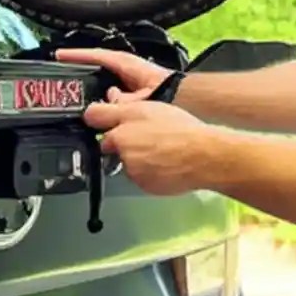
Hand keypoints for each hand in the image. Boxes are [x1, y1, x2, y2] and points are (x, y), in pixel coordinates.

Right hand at [54, 47, 171, 102]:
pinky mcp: (128, 88)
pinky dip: (102, 98)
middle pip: (94, 66)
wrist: (185, 97)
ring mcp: (125, 77)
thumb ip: (124, 100)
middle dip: (77, 70)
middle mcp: (123, 68)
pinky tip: (97, 109)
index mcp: (125, 64)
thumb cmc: (169, 90)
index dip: (76, 56)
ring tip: (73, 96)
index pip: (95, 55)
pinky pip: (109, 92)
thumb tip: (107, 101)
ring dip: (89, 86)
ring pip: (100, 80)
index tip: (59, 55)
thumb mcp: (143, 96)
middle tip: (59, 76)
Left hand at [82, 100, 224, 194]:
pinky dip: (150, 172)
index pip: (101, 134)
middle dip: (126, 144)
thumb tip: (92, 113)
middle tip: (148, 137)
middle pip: (115, 149)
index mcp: (120, 136)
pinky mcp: (147, 187)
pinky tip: (166, 163)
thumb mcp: (146, 108)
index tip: (117, 126)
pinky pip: (143, 177)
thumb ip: (115, 110)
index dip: (110, 127)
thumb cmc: (179, 129)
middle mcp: (123, 157)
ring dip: (139, 158)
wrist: (203, 156)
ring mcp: (135, 175)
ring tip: (162, 150)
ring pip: (130, 164)